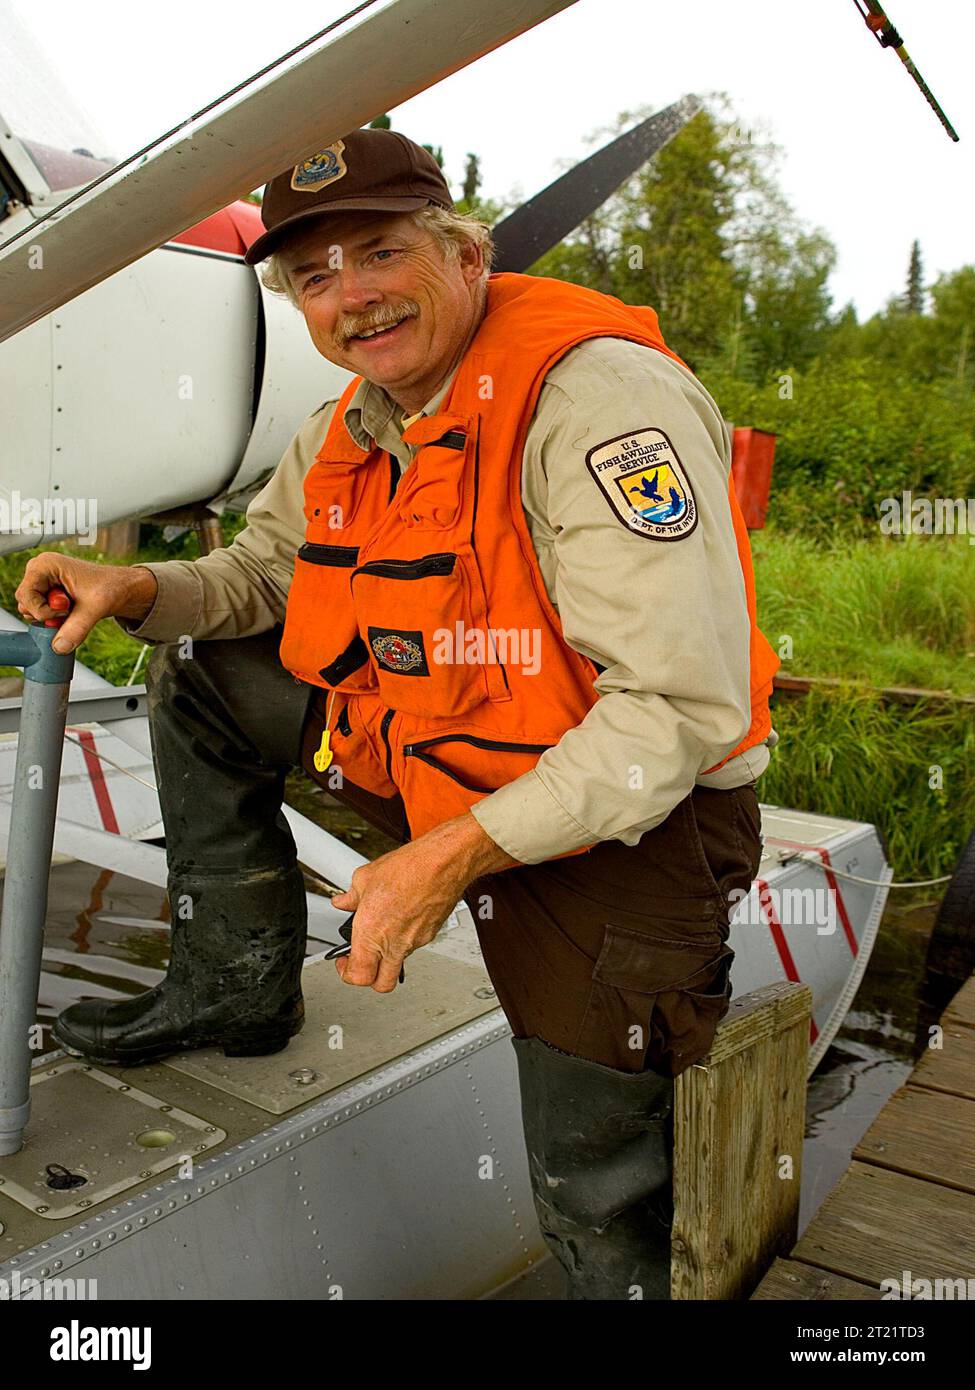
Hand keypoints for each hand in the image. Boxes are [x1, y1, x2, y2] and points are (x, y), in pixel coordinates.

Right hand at [15, 554, 157, 653]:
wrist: (121, 589)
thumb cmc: (110, 588)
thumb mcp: (94, 609)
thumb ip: (76, 629)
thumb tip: (59, 647)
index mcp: (46, 565)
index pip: (26, 595)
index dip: (42, 610)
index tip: (64, 611)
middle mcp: (40, 571)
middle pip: (25, 603)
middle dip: (46, 614)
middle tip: (69, 611)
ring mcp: (42, 581)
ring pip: (30, 609)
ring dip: (50, 617)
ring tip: (71, 610)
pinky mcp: (46, 591)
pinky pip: (39, 611)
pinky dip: (53, 618)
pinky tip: (69, 612)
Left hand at [329, 812, 519, 991]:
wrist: (443, 862)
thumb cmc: (409, 867)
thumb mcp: (365, 877)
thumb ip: (351, 897)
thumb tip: (344, 901)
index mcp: (371, 934)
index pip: (356, 976)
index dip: (346, 972)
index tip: (343, 960)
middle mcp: (393, 944)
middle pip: (381, 984)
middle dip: (369, 977)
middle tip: (362, 959)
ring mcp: (414, 942)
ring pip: (397, 962)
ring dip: (387, 953)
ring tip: (384, 927)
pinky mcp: (430, 934)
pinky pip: (412, 944)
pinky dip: (405, 936)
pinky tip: (402, 915)